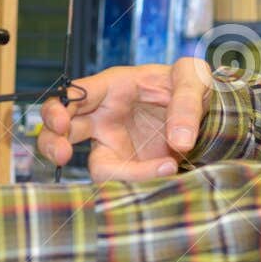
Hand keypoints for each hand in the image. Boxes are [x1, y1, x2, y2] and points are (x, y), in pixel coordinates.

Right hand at [38, 57, 211, 180]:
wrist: (209, 109)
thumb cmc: (192, 86)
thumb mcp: (194, 79)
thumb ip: (186, 104)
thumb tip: (180, 141)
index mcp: (112, 87)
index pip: (75, 96)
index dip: (60, 109)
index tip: (63, 124)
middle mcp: (104, 117)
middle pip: (60, 131)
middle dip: (51, 143)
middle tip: (60, 154)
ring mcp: (114, 145)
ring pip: (91, 165)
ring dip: (108, 176)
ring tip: (139, 179)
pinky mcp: (130, 167)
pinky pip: (124, 180)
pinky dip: (141, 182)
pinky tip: (169, 171)